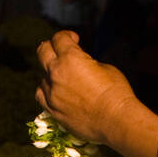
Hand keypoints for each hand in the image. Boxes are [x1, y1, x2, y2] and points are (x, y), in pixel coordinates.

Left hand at [37, 32, 157, 156]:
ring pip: (42, 77)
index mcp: (70, 58)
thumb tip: (82, 65)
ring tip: (63, 78)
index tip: (74, 39)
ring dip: (50, 74)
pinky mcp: (53, 111)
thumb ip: (88, 62)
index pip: (59, 38)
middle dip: (51, 47)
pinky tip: (55, 92)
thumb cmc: (116, 93)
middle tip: (60, 51)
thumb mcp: (105, 67)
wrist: (116, 121)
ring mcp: (52, 94)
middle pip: (43, 51)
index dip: (67, 36)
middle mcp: (56, 74)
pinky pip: (41, 97)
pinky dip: (47, 92)